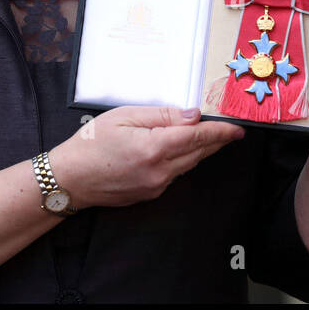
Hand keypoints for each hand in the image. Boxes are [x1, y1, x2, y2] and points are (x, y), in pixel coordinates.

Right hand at [49, 106, 244, 208]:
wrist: (71, 179)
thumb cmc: (91, 143)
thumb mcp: (124, 117)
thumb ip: (161, 115)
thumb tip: (192, 115)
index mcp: (154, 148)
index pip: (197, 137)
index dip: (220, 131)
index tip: (237, 127)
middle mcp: (160, 171)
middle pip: (198, 153)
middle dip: (216, 140)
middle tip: (231, 128)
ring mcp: (156, 186)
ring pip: (188, 165)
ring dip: (200, 150)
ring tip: (208, 135)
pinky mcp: (151, 194)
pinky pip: (175, 174)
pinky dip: (182, 160)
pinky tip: (179, 149)